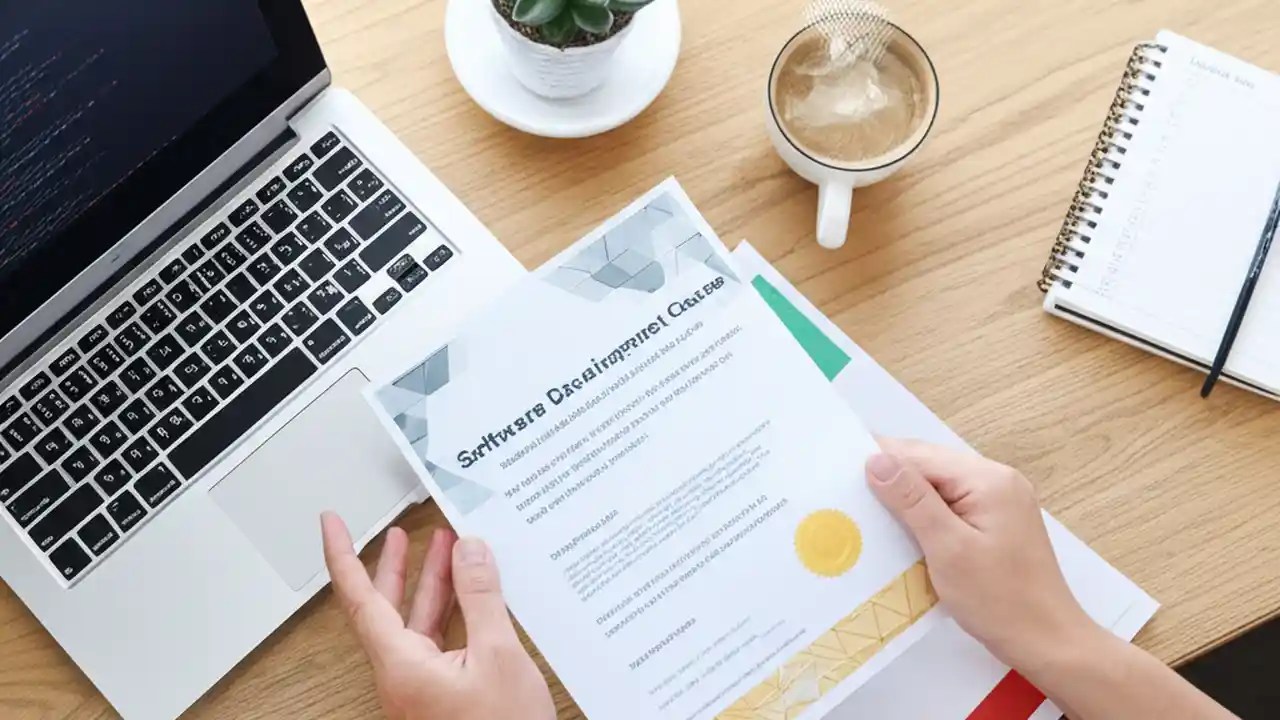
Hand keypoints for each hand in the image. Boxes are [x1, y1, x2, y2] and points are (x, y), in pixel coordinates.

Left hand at [320, 512, 555, 719]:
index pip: (359, 598)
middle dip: (395, 564)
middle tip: (400, 531)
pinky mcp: (442, 695)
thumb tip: (469, 551)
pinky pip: (438, 642)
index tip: (332, 524)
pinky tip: (472, 595)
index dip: (342, 555)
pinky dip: (453, 611)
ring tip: (449, 548)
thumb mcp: (498, 656)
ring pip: (416, 624)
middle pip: (385, 607)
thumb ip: (481, 598)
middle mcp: (403, 675)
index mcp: (401, 665)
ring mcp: (422, 687)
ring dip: (432, 585)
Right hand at [864, 439, 1098, 672]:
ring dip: (905, 497)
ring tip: (865, 511)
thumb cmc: (1001, 600)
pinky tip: (901, 529)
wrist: (1047, 641)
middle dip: (890, 477)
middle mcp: (997, 481)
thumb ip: (912, 500)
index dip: (880, 459)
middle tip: (845, 492)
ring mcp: (1000, 501)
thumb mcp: (948, 549)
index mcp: (988, 479)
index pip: (921, 455)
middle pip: (930, 466)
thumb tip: (877, 459)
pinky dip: (924, 514)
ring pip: (938, 486)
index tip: (838, 468)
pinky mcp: (996, 522)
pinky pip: (951, 504)